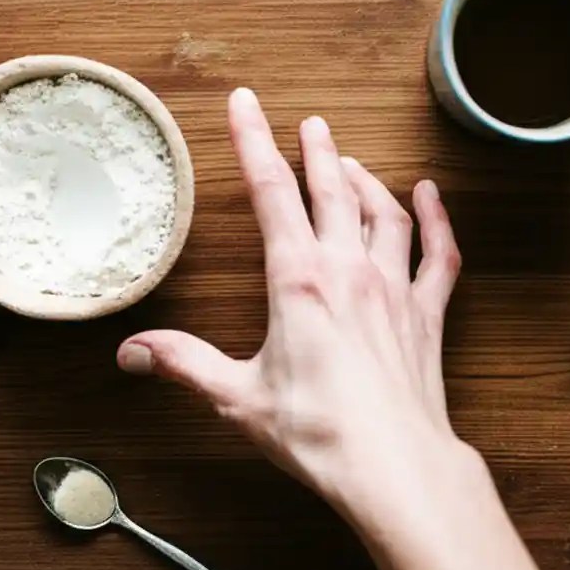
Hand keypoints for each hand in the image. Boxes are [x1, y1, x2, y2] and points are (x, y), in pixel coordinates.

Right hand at [117, 87, 471, 504]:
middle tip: (308, 123)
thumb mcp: (237, 397)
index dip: (253, 142)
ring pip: (384, 212)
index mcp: (298, 280)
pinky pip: (438, 254)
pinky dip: (436, 220)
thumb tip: (131, 351)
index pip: (271, 192)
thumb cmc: (318, 433)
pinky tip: (432, 196)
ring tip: (350, 162)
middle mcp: (349, 270)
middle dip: (316, 151)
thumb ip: (185, 364)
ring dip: (366, 180)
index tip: (246, 104)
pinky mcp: (426, 314)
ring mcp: (393, 288)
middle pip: (332, 191)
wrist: (393, 465)